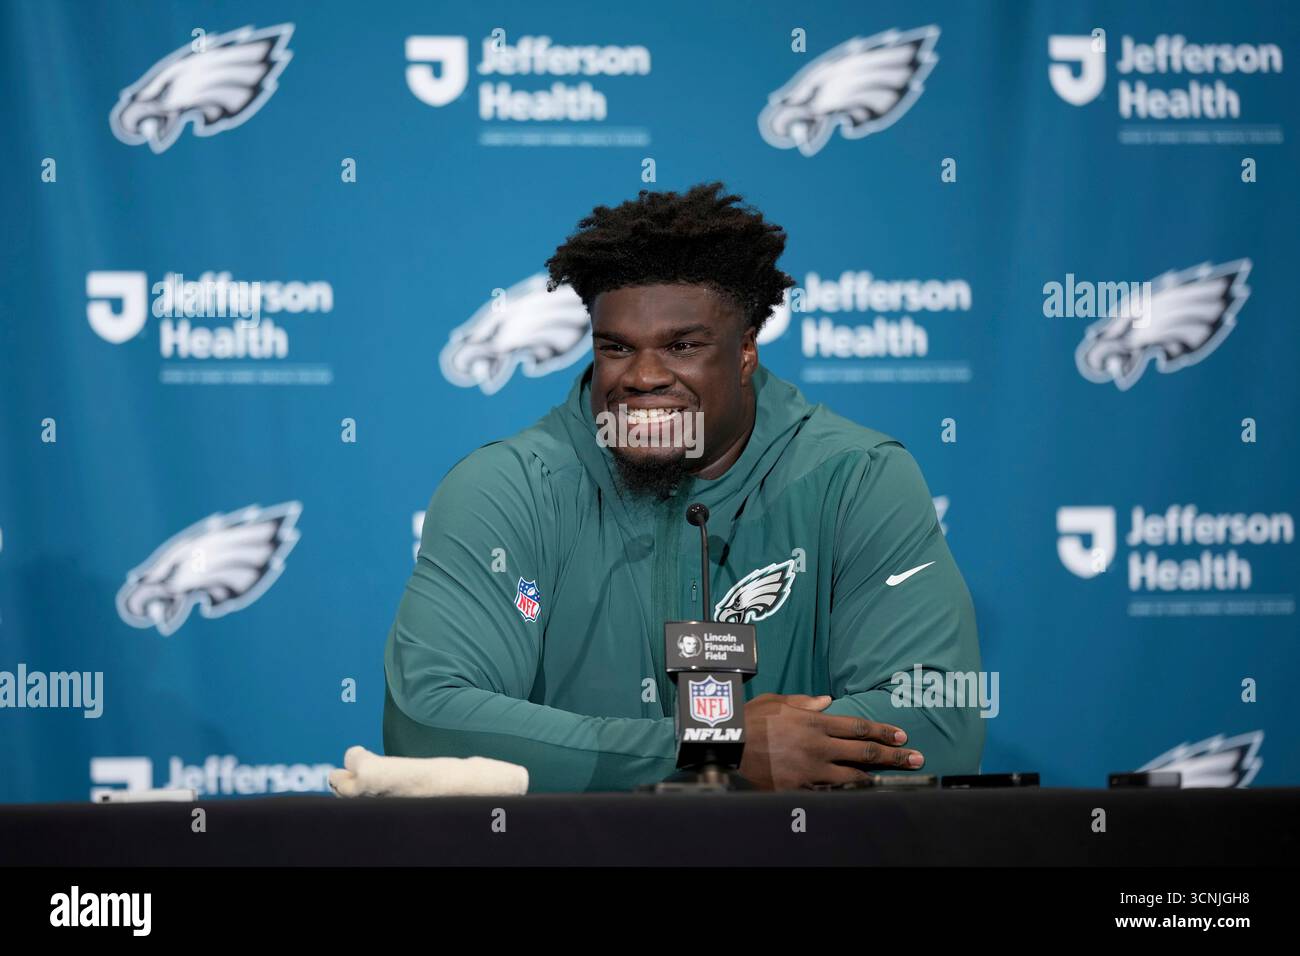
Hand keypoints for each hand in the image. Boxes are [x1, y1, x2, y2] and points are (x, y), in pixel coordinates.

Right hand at [737, 693, 924, 790]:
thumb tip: (826, 702)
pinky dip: (843, 791)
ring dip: (873, 777)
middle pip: (863, 752)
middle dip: (893, 755)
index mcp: (814, 721)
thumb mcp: (777, 702)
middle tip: (915, 757)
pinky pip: (828, 791)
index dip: (883, 732)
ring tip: (891, 778)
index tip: (901, 735)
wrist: (729, 746)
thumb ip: (804, 702)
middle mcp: (819, 745)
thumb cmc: (750, 720)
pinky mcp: (800, 787)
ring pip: (852, 776)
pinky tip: (857, 793)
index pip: (858, 727)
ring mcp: (811, 769)